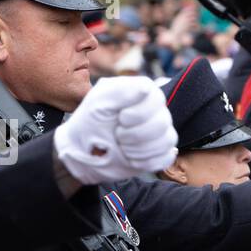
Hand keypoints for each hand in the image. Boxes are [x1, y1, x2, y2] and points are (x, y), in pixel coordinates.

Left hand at [53, 76, 177, 184]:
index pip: (157, 99)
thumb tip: (146, 88)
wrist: (83, 153)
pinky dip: (145, 161)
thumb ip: (120, 91)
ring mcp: (159, 131)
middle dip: (135, 134)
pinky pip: (166, 157)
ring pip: (166, 140)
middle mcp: (155, 110)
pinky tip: (131, 158)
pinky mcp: (159, 151)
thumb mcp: (97, 103)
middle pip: (162, 122)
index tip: (120, 118)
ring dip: (138, 149)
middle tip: (118, 135)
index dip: (138, 114)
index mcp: (142, 92)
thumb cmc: (89, 124)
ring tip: (122, 147)